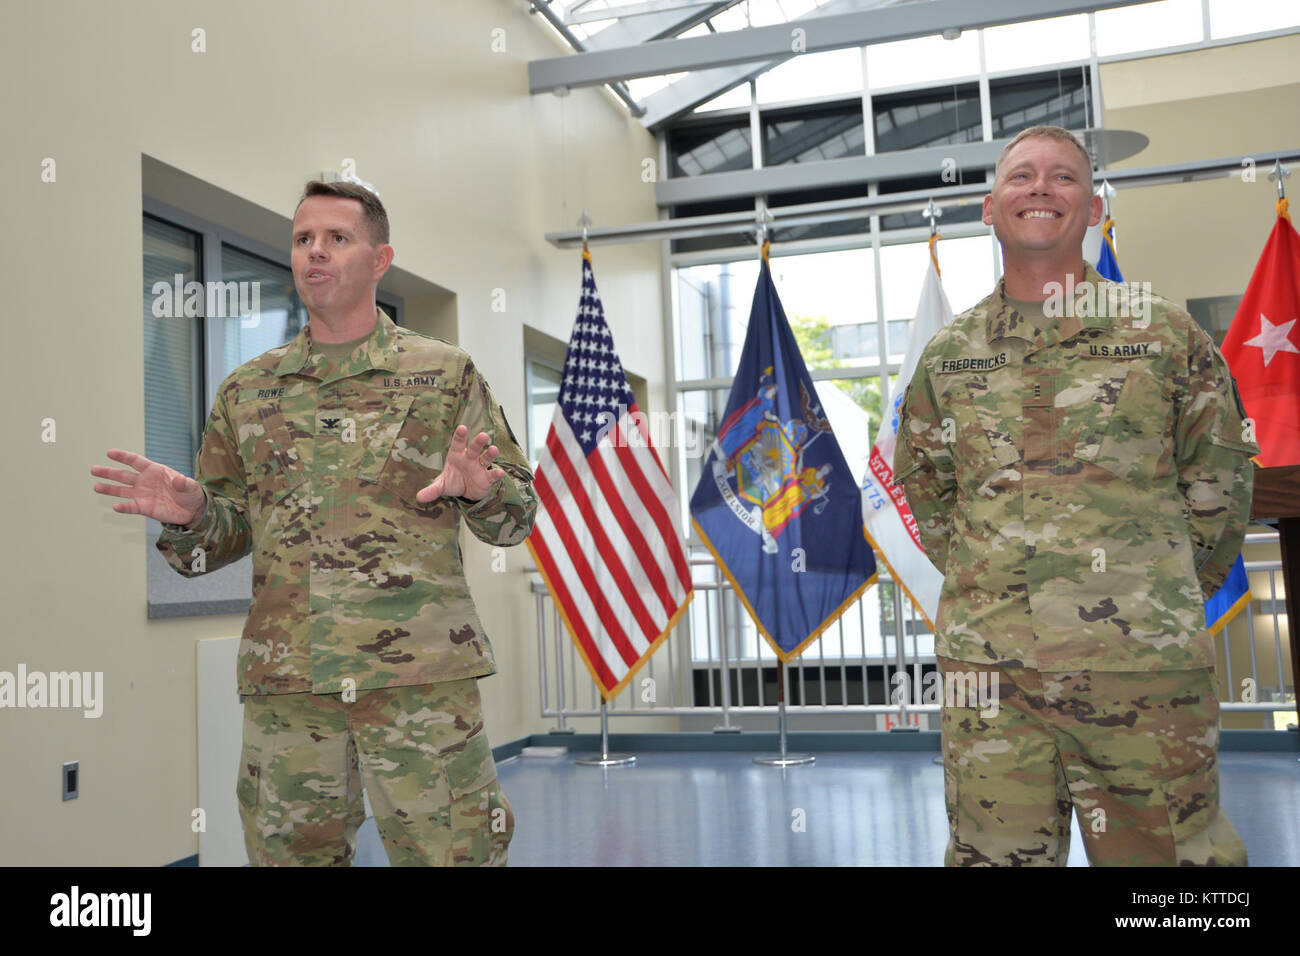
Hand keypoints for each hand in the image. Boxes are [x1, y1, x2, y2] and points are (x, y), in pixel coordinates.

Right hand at [91, 448, 205, 525]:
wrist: (192, 510)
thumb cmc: (190, 493)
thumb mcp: (191, 486)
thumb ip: (184, 483)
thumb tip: (178, 480)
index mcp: (154, 470)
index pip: (135, 461)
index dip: (123, 457)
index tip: (109, 453)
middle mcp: (145, 481)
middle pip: (123, 475)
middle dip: (109, 472)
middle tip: (93, 470)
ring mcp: (143, 494)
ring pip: (122, 491)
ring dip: (109, 489)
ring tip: (96, 487)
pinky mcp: (145, 507)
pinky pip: (132, 506)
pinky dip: (124, 507)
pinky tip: (115, 506)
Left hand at [416, 426, 504, 503]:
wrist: (466, 492)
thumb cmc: (453, 481)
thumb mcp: (442, 485)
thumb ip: (432, 490)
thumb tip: (419, 498)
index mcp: (457, 455)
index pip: (458, 443)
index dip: (460, 436)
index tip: (462, 428)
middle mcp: (470, 458)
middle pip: (474, 448)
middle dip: (478, 442)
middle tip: (484, 436)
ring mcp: (480, 467)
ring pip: (486, 458)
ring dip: (490, 454)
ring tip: (494, 449)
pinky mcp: (487, 478)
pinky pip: (492, 475)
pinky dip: (496, 473)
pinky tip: (500, 473)